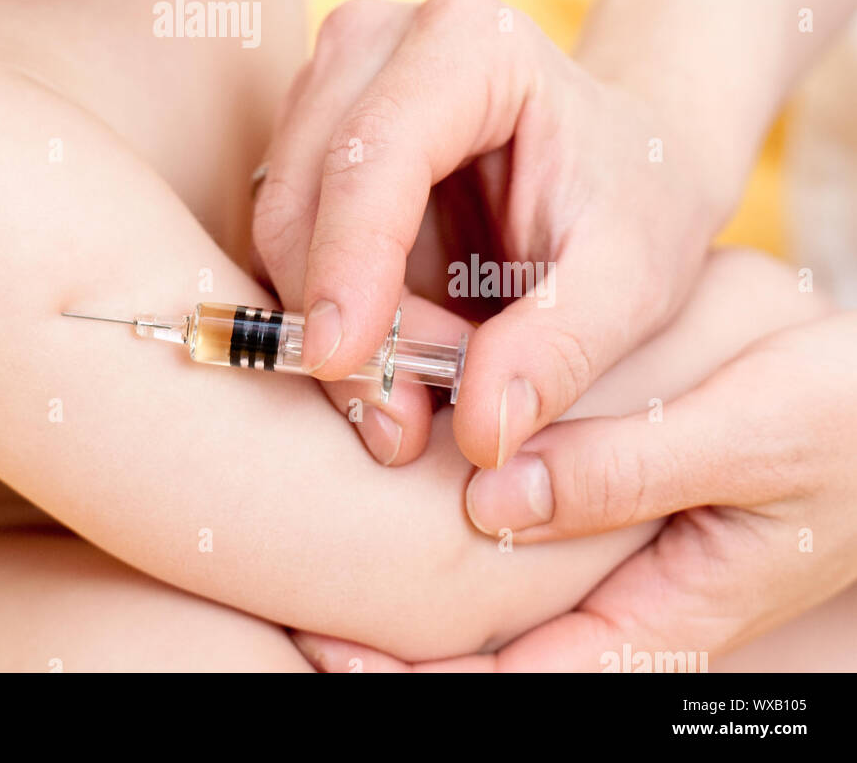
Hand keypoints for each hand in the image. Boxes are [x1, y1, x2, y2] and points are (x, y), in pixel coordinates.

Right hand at [250, 0, 730, 466]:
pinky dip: (325, 310)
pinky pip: (285, 240)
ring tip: (424, 392)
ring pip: (281, 224)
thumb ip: (563, 350)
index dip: (348, 260)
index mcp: (470, 41)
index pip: (375, 153)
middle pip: (308, 193)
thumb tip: (481, 431)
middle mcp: (378, 39)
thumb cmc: (635, 204)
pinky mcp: (308, 132)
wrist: (621, 165)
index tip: (341, 361)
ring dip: (332, 324)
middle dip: (343, 317)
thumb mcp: (633, 282)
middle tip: (408, 424)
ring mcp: (331, 80)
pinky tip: (395, 351)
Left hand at [294, 306, 856, 671]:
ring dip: (409, 589)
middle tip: (299, 614)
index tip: (332, 653)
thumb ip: (631, 468)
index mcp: (661, 617)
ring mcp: (601, 554)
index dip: (426, 681)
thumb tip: (495, 503)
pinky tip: (395, 474)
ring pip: (490, 596)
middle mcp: (618, 597)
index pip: (523, 684)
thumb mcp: (756, 431)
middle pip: (490, 651)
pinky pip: (511, 525)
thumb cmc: (840, 418)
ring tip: (317, 567)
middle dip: (395, 643)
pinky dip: (450, 520)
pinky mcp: (590, 498)